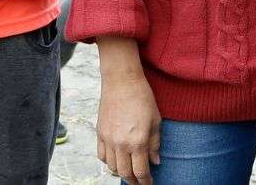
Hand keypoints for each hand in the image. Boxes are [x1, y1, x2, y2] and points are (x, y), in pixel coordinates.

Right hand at [97, 41, 160, 184]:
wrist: (121, 80)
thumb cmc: (142, 97)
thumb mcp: (156, 120)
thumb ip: (155, 143)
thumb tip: (156, 161)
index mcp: (138, 141)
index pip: (141, 171)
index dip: (146, 181)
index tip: (149, 184)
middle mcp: (121, 144)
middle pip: (125, 173)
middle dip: (133, 181)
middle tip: (140, 181)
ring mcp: (108, 139)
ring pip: (112, 167)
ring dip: (121, 172)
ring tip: (129, 172)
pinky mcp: (99, 133)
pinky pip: (101, 156)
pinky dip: (108, 162)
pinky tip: (116, 160)